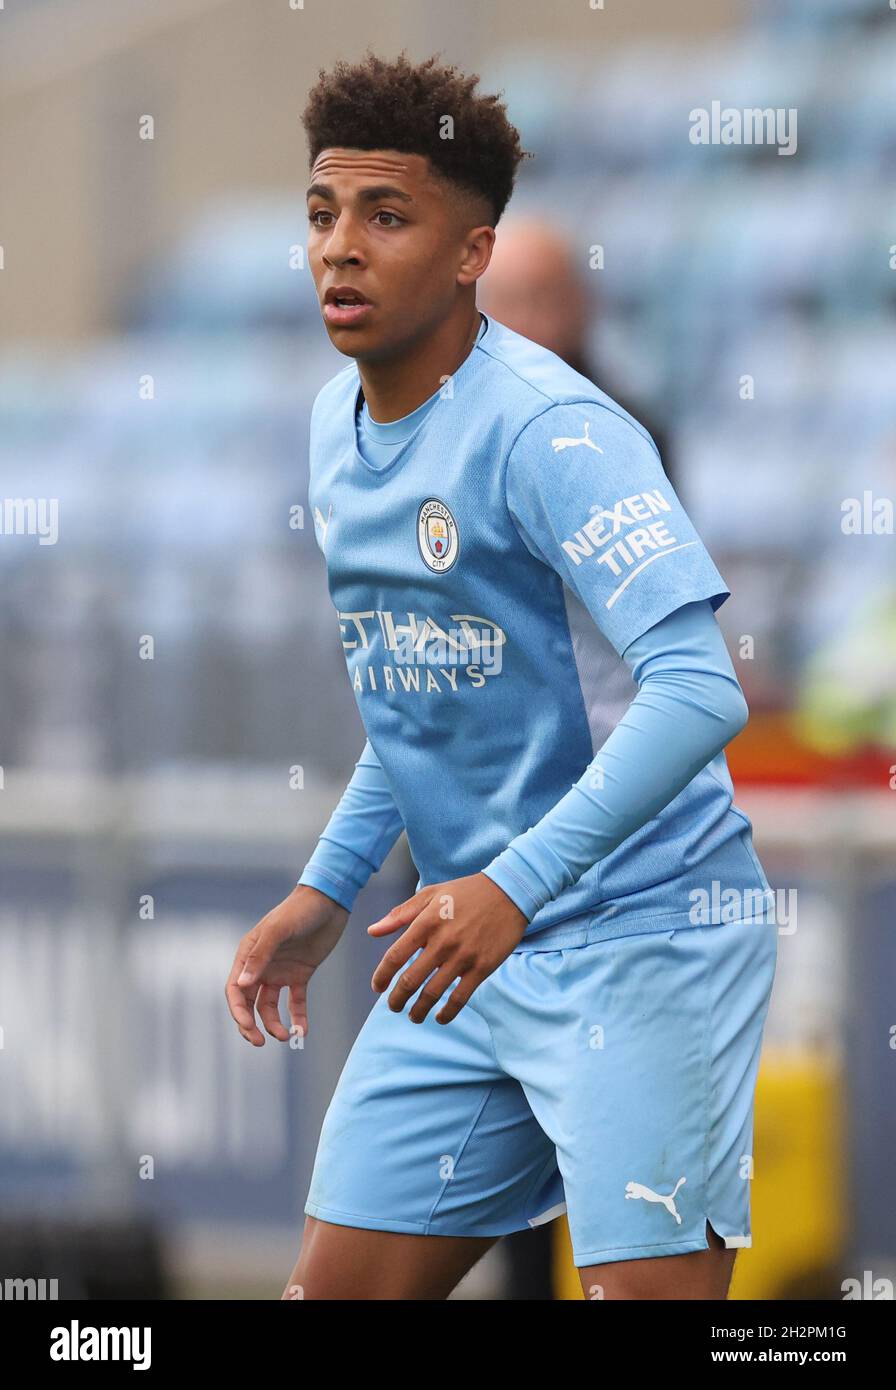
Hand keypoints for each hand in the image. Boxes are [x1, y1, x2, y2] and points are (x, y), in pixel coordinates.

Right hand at [225, 884, 347, 1045]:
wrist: (329, 900)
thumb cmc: (299, 910)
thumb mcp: (278, 930)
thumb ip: (259, 957)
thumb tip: (242, 985)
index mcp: (248, 955)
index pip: (235, 990)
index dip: (238, 1013)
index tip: (249, 1029)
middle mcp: (261, 966)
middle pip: (248, 1003)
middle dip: (251, 1025)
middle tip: (260, 1042)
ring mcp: (280, 971)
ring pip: (270, 1006)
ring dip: (274, 1024)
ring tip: (288, 1037)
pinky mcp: (300, 974)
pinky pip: (295, 1002)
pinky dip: (297, 1017)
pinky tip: (303, 1031)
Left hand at [368, 873, 528, 1024]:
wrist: (508, 892)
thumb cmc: (466, 892)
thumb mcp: (431, 894)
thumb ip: (400, 914)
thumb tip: (372, 931)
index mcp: (426, 922)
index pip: (395, 956)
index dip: (382, 976)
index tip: (377, 987)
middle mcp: (442, 942)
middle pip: (411, 980)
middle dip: (397, 999)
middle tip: (394, 1007)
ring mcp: (463, 956)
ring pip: (433, 994)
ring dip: (418, 1010)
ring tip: (413, 1016)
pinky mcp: (482, 967)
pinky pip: (460, 998)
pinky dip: (447, 1013)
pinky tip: (440, 1017)